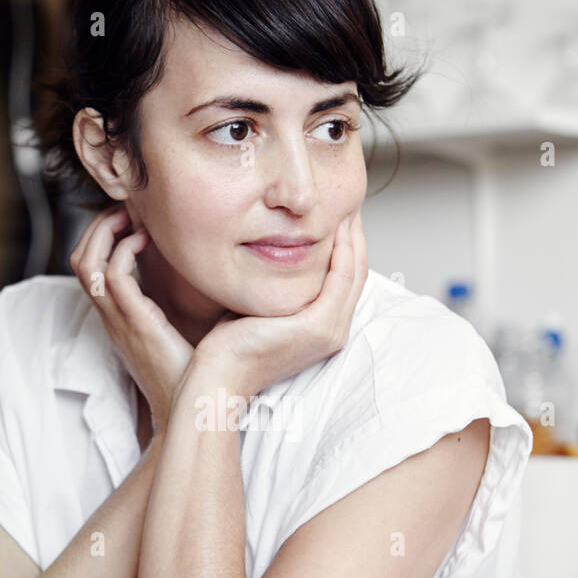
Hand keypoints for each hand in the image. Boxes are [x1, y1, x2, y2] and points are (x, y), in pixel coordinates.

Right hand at [69, 207, 193, 434]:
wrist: (195, 410)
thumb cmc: (199, 371)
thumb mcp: (188, 327)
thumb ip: (189, 298)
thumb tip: (217, 268)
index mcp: (120, 317)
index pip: (90, 266)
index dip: (103, 236)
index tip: (131, 217)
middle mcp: (112, 316)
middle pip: (79, 258)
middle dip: (98, 225)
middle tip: (127, 208)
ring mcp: (119, 320)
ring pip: (86, 262)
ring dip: (105, 230)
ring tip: (131, 216)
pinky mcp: (135, 323)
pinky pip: (113, 275)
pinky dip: (125, 250)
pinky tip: (148, 240)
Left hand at [192, 210, 367, 399]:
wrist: (220, 374)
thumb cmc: (231, 344)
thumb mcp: (262, 304)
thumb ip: (275, 283)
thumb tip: (269, 252)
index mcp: (323, 329)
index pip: (345, 280)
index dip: (347, 246)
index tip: (338, 217)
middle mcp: (333, 331)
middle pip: (357, 273)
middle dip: (355, 236)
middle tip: (349, 203)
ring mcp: (329, 330)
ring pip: (354, 271)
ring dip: (354, 237)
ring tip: (347, 208)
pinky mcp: (318, 325)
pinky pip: (341, 277)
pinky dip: (343, 250)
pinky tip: (337, 227)